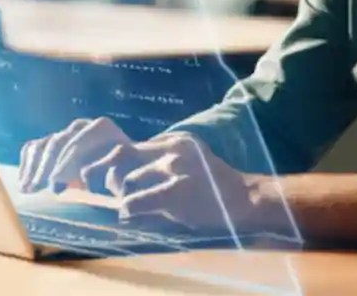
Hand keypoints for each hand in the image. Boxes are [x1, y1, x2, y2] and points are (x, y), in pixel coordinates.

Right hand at [18, 117, 133, 193]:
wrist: (123, 166)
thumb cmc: (126, 171)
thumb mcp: (124, 171)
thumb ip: (109, 172)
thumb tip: (86, 176)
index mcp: (101, 128)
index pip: (78, 142)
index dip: (65, 164)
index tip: (55, 184)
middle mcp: (81, 126)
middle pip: (58, 141)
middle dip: (48, 167)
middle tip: (40, 187)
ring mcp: (65, 132)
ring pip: (44, 144)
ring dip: (34, 168)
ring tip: (28, 189)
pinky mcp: (52, 141)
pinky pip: (34, 147)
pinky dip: (27, 165)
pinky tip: (24, 184)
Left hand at [96, 131, 287, 233]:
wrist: (246, 201)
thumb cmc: (213, 188)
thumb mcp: (187, 161)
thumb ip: (158, 162)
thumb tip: (118, 174)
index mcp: (173, 140)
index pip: (128, 145)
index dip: (114, 164)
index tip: (109, 178)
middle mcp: (172, 148)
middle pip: (120, 155)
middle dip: (110, 177)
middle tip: (113, 193)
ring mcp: (175, 168)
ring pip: (128, 180)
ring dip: (123, 197)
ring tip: (129, 208)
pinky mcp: (177, 191)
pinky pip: (137, 200)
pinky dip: (128, 210)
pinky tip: (130, 216)